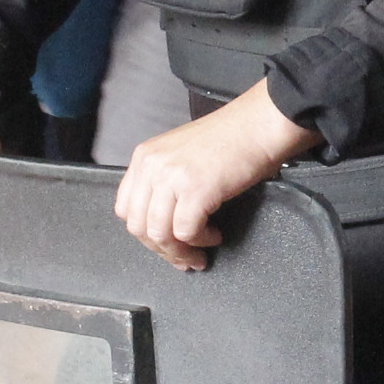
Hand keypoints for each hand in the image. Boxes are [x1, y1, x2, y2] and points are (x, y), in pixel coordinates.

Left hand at [113, 84, 314, 269]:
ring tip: (199, 253)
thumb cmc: (229, 139)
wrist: (258, 125)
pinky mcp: (195, 190)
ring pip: (160, 234)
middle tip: (183, 258)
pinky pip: (186, 232)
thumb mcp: (180, 155)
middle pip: (139, 226)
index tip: (163, 244)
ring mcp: (171, 177)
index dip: (145, 234)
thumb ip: (164, 182)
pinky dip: (200, 241)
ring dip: (180, 251)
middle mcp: (151, 166)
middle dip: (162, 250)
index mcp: (144, 157)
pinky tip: (214, 235)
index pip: (126, 209)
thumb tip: (164, 222)